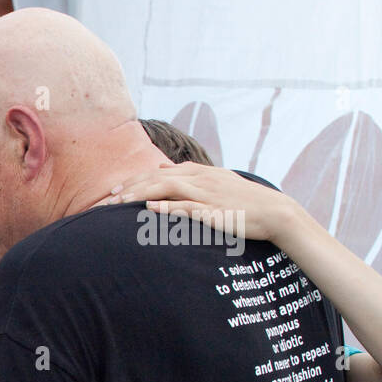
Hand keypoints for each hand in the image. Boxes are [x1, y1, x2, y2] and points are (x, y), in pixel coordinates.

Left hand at [103, 161, 296, 242]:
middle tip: (106, 200)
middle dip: (129, 189)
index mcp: (199, 173)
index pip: (158, 174)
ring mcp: (208, 194)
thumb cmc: (243, 200)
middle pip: (157, 180)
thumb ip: (188, 174)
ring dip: (140, 195)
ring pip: (168, 189)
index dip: (134, 181)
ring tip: (119, 204)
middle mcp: (201, 179)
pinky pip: (189, 207)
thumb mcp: (215, 181)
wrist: (275, 212)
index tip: (112, 191)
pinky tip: (151, 208)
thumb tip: (162, 169)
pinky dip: (169, 206)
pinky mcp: (216, 211)